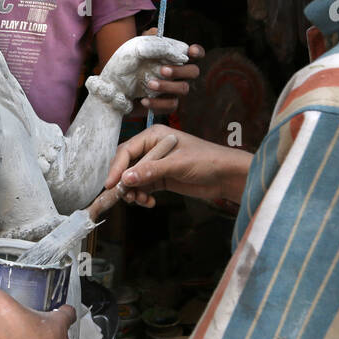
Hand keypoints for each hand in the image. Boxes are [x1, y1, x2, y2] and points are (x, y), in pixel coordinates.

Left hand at [99, 34, 188, 101]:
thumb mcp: (134, 48)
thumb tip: (158, 33)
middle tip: (162, 70)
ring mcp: (172, 90)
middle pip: (193, 72)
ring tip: (149, 84)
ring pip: (184, 89)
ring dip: (167, 86)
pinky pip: (171, 105)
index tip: (190, 52)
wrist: (111, 88)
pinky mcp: (164, 105)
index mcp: (173, 58)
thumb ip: (149, 40)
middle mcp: (177, 74)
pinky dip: (158, 103)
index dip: (197, 52)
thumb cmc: (125, 65)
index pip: (195, 54)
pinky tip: (143, 100)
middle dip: (180, 71)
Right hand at [102, 124, 248, 207]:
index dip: (116, 168)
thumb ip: (150, 171)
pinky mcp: (161, 178)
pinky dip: (142, 196)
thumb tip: (125, 179)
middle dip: (124, 181)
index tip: (111, 184)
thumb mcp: (177, 165)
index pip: (127, 151)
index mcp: (154, 136)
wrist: (227, 176)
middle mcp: (152, 149)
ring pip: (133, 179)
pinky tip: (149, 202)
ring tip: (141, 201)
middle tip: (126, 196)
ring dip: (133, 191)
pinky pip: (143, 187)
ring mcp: (156, 165)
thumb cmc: (206, 161)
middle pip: (126, 165)